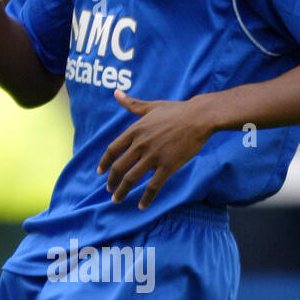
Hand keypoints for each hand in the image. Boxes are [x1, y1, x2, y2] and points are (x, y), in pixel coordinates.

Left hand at [97, 90, 211, 207]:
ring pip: (131, 179)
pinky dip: (146, 198)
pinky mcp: (167, 166)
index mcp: (135, 130)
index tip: (100, 172)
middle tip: (109, 190)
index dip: (104, 162)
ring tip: (117, 200)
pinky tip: (141, 206)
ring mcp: (153, 156)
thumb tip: (116, 92)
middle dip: (111, 181)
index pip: (112, 149)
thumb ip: (132, 104)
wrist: (199, 118)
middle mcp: (140, 144)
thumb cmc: (176, 111)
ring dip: (122, 192)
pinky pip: (153, 186)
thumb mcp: (151, 106)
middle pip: (118, 167)